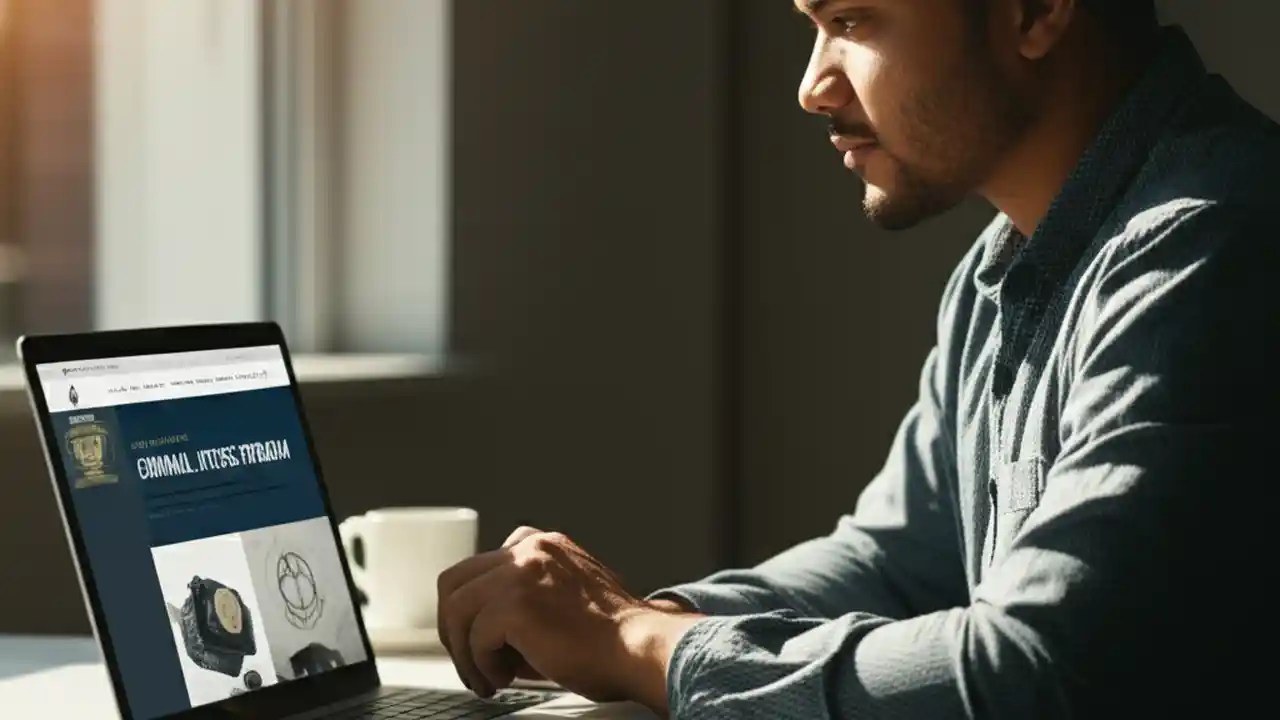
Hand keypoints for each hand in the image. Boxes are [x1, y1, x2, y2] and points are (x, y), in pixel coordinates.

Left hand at [436, 527, 703, 712]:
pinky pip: (476, 637)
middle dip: (454, 627)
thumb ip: (526, 599)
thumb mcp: (565, 599)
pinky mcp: (515, 603)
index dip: (472, 608)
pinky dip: (483, 664)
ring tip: (488, 678)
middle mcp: (529, 548)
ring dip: (464, 651)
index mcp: (542, 545)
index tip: (477, 639)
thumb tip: (483, 634)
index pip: (481, 567)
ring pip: (457, 609)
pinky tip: (505, 679)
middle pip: (455, 581)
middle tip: (468, 662)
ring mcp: (521, 571)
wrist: (642, 648)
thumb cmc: (613, 639)